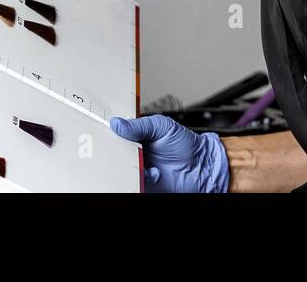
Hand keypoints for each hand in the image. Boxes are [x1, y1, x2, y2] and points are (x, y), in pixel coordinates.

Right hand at [109, 115, 229, 192]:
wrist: (201, 168)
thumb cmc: (186, 145)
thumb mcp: (162, 126)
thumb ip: (139, 126)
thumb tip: (118, 124)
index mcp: (138, 135)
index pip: (117, 133)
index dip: (110, 131)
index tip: (104, 128)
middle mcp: (136, 152)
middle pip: (114, 150)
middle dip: (114, 149)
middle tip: (119, 146)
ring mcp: (138, 168)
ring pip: (120, 167)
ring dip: (126, 164)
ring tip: (138, 159)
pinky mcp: (142, 183)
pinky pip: (131, 181)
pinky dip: (140, 177)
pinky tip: (154, 173)